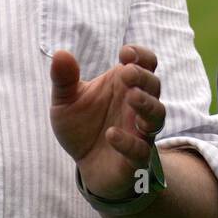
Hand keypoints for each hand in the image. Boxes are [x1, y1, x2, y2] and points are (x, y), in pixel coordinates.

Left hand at [50, 44, 165, 199]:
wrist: (85, 164)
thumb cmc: (81, 125)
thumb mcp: (66, 101)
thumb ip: (63, 79)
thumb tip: (60, 53)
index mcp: (125, 85)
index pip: (146, 63)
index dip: (141, 54)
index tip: (124, 53)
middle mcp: (137, 105)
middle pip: (154, 85)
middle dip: (143, 77)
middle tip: (127, 72)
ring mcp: (139, 131)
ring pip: (157, 115)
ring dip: (147, 104)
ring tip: (131, 97)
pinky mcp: (135, 158)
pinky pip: (141, 150)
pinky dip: (129, 142)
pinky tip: (111, 134)